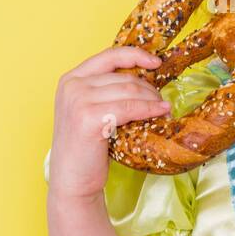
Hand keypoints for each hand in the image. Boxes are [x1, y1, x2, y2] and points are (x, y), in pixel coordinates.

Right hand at [47, 46, 171, 200]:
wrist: (72, 180)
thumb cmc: (85, 148)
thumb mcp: (90, 110)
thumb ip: (107, 91)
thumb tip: (145, 79)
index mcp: (70, 79)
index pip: (109, 55)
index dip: (135, 55)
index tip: (156, 62)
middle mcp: (72, 86)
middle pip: (123, 77)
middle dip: (148, 88)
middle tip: (161, 101)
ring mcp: (78, 100)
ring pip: (129, 91)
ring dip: (152, 100)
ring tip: (163, 109)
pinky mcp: (89, 118)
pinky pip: (130, 108)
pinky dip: (149, 109)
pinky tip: (160, 113)